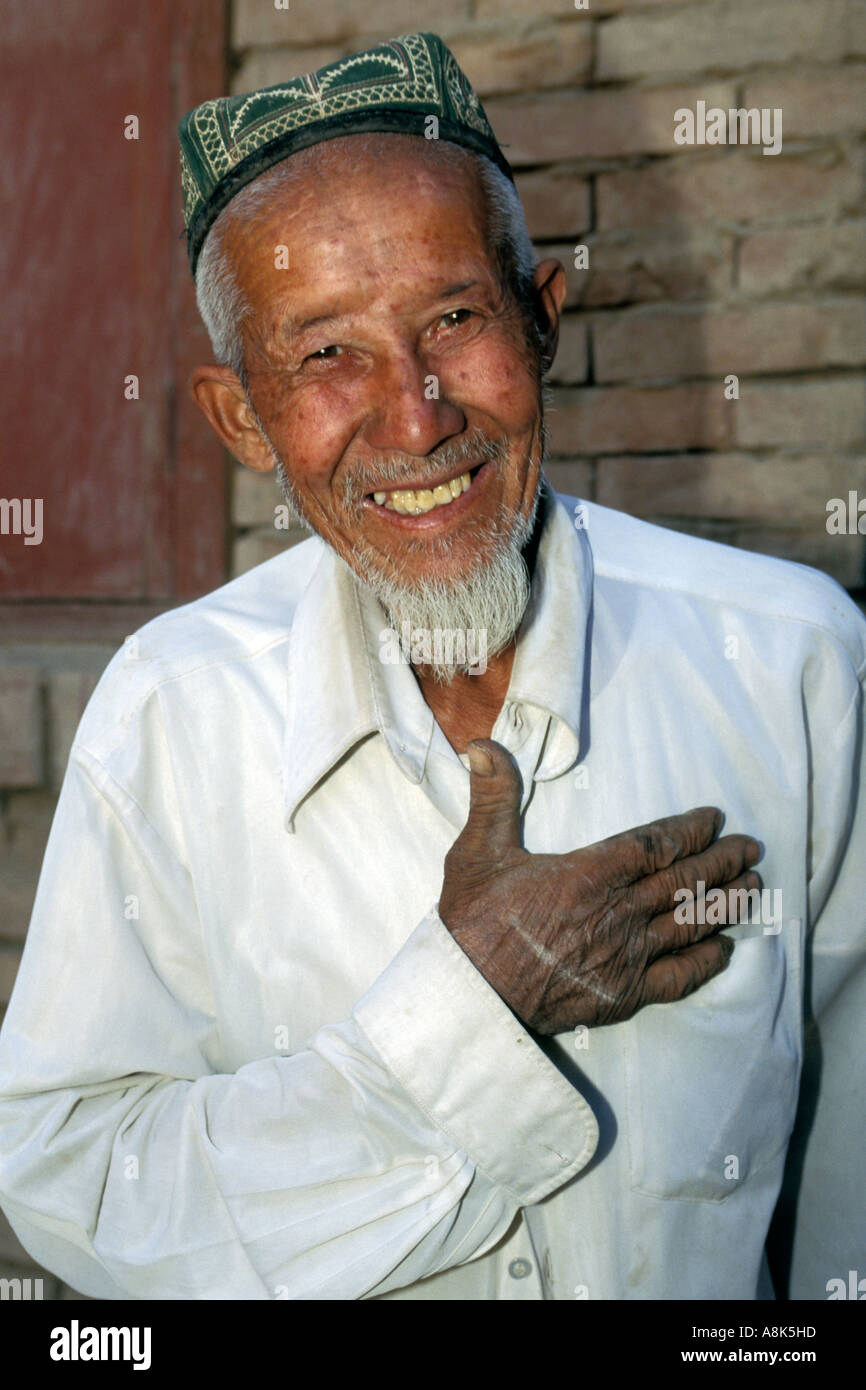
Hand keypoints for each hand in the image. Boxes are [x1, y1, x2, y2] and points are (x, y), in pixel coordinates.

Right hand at [439, 739, 761, 1032]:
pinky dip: (707, 961)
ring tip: (753, 886)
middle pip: (685, 880)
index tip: (714, 818)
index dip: (691, 829)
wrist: (471, 996)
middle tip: (751, 847)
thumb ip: (492, 796)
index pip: (656, 844)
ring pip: (691, 923)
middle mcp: (618, 913)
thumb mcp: (476, 852)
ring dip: (727, 902)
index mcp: (589, 873)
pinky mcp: (624, 995)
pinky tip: (725, 948)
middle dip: (723, 860)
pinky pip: (679, 976)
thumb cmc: (472, 923)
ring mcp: (626, 956)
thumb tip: (482, 743)